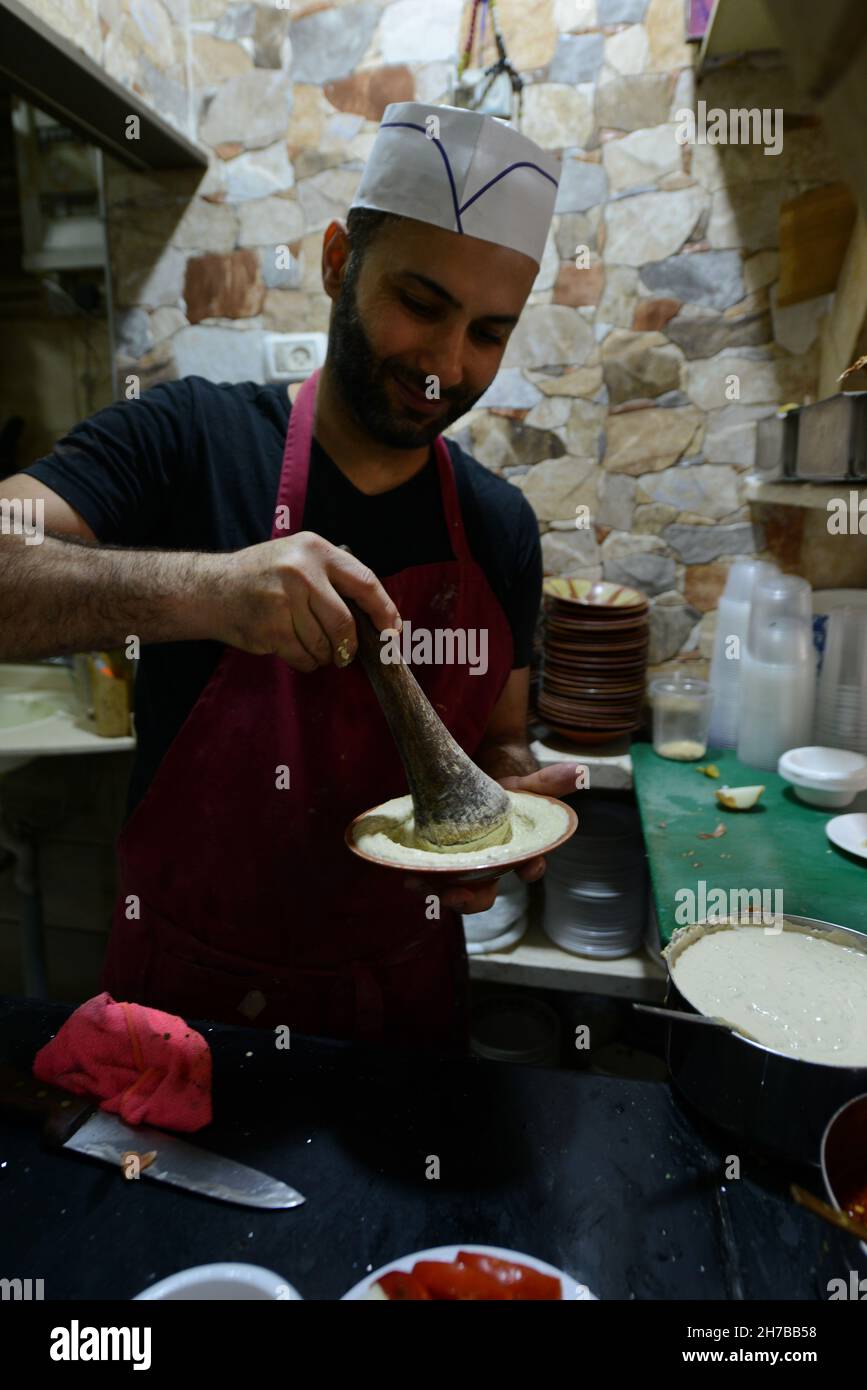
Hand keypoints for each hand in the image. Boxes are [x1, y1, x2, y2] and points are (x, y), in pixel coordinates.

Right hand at [214, 531, 400, 670]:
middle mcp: (301, 571)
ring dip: (324, 655)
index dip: (384, 610)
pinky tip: (296, 652)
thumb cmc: (262, 576)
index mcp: (315, 550)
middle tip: (347, 654)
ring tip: (314, 649)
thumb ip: (333, 578)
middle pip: (345, 622)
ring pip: (324, 644)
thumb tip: (376, 616)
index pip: (365, 581)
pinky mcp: (271, 627)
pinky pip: (303, 656)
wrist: (211, 588)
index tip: (393, 630)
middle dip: (349, 645)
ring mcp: (284, 600)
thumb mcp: (297, 558)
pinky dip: (306, 662)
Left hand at [405, 761, 580, 914]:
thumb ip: (548, 783)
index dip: (530, 869)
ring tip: (419, 883)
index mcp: (517, 854)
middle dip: (470, 900)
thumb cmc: (506, 792)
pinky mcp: (438, 861)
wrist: (475, 779)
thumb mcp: (525, 785)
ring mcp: (463, 868)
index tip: (527, 869)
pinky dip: (418, 876)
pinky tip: (408, 874)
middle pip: (484, 895)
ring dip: (437, 890)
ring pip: (452, 889)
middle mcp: (490, 869)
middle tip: (456, 896)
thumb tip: (579, 771)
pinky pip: (429, 876)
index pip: (530, 867)